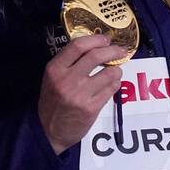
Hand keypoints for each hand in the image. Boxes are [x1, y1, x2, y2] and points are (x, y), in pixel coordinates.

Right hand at [38, 34, 128, 154]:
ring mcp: (80, 94)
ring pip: (108, 73)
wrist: (49, 131)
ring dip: (116, 69)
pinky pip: (111, 89)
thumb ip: (69, 62)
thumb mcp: (52, 78)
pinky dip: (115, 83)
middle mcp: (67, 79)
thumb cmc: (53, 101)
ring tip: (115, 71)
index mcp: (55, 69)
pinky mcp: (91, 108)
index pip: (78, 45)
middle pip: (96, 55)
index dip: (96, 39)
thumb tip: (94, 46)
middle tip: (120, 51)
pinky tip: (112, 84)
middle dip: (113, 50)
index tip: (105, 39)